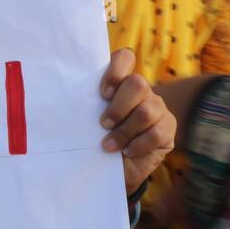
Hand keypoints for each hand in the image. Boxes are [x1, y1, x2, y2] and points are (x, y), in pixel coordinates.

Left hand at [97, 48, 175, 193]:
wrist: (110, 170)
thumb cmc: (95, 141)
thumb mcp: (86, 121)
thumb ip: (83, 107)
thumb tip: (61, 101)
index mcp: (120, 83)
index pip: (124, 58)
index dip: (115, 71)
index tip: (103, 94)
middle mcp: (142, 91)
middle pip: (138, 84)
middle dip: (118, 107)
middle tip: (104, 124)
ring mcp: (158, 108)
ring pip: (146, 111)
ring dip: (124, 131)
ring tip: (108, 145)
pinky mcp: (167, 129)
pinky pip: (156, 133)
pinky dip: (137, 145)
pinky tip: (127, 151)